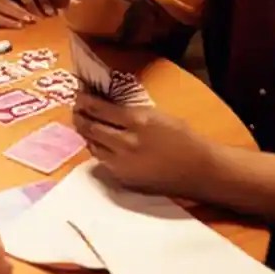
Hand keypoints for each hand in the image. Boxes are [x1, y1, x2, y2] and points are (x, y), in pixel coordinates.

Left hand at [72, 92, 218, 198]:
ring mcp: (122, 163)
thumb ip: (130, 112)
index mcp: (137, 122)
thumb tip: (107, 105)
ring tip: (82, 123)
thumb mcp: (157, 115)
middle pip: (91, 127)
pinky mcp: (123, 178)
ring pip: (92, 145)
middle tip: (76, 108)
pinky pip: (102, 161)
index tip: (79, 95)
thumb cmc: (182, 137)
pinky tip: (97, 142)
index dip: (85, 101)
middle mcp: (125, 143)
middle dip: (80, 116)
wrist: (198, 170)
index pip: (100, 109)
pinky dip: (96, 149)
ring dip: (85, 133)